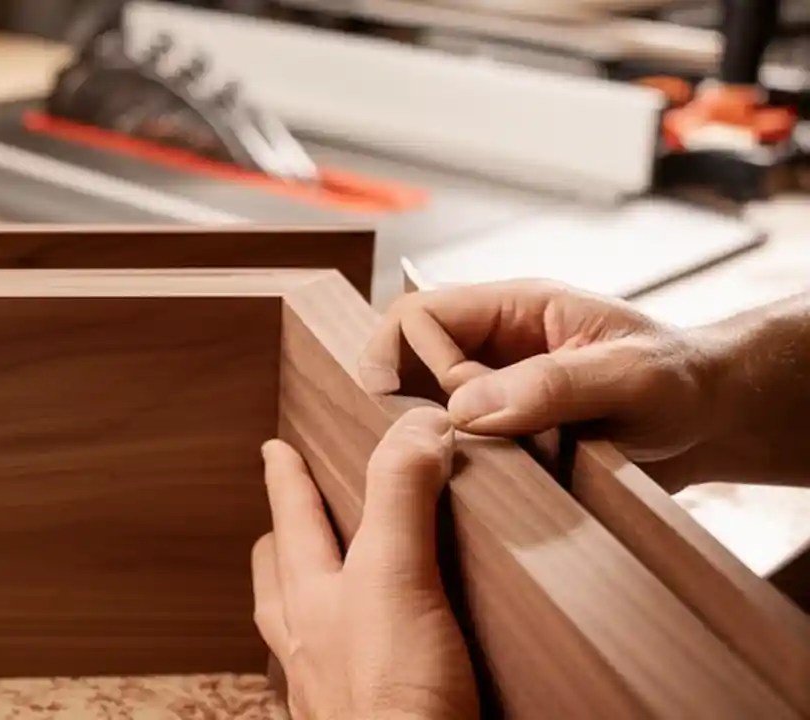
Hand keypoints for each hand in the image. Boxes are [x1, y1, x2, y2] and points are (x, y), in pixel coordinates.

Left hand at [252, 408, 476, 719]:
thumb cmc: (393, 689)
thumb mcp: (399, 575)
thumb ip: (402, 498)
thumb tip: (417, 425)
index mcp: (311, 596)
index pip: (293, 520)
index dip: (285, 479)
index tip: (272, 449)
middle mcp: (303, 642)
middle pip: (275, 578)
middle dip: (276, 541)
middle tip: (278, 521)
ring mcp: (319, 690)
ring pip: (288, 632)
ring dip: (293, 601)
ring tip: (301, 589)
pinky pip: (318, 683)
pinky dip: (321, 663)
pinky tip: (338, 671)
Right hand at [359, 281, 718, 477]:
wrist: (718, 424)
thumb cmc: (687, 382)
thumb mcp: (631, 375)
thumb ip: (553, 383)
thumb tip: (464, 408)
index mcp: (515, 308)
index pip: (420, 314)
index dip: (422, 361)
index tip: (461, 411)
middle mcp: (492, 344)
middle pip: (404, 355)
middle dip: (405, 399)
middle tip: (434, 445)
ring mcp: (492, 388)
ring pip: (417, 401)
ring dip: (425, 434)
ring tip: (453, 467)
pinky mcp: (500, 430)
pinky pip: (446, 439)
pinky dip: (446, 461)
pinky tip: (470, 484)